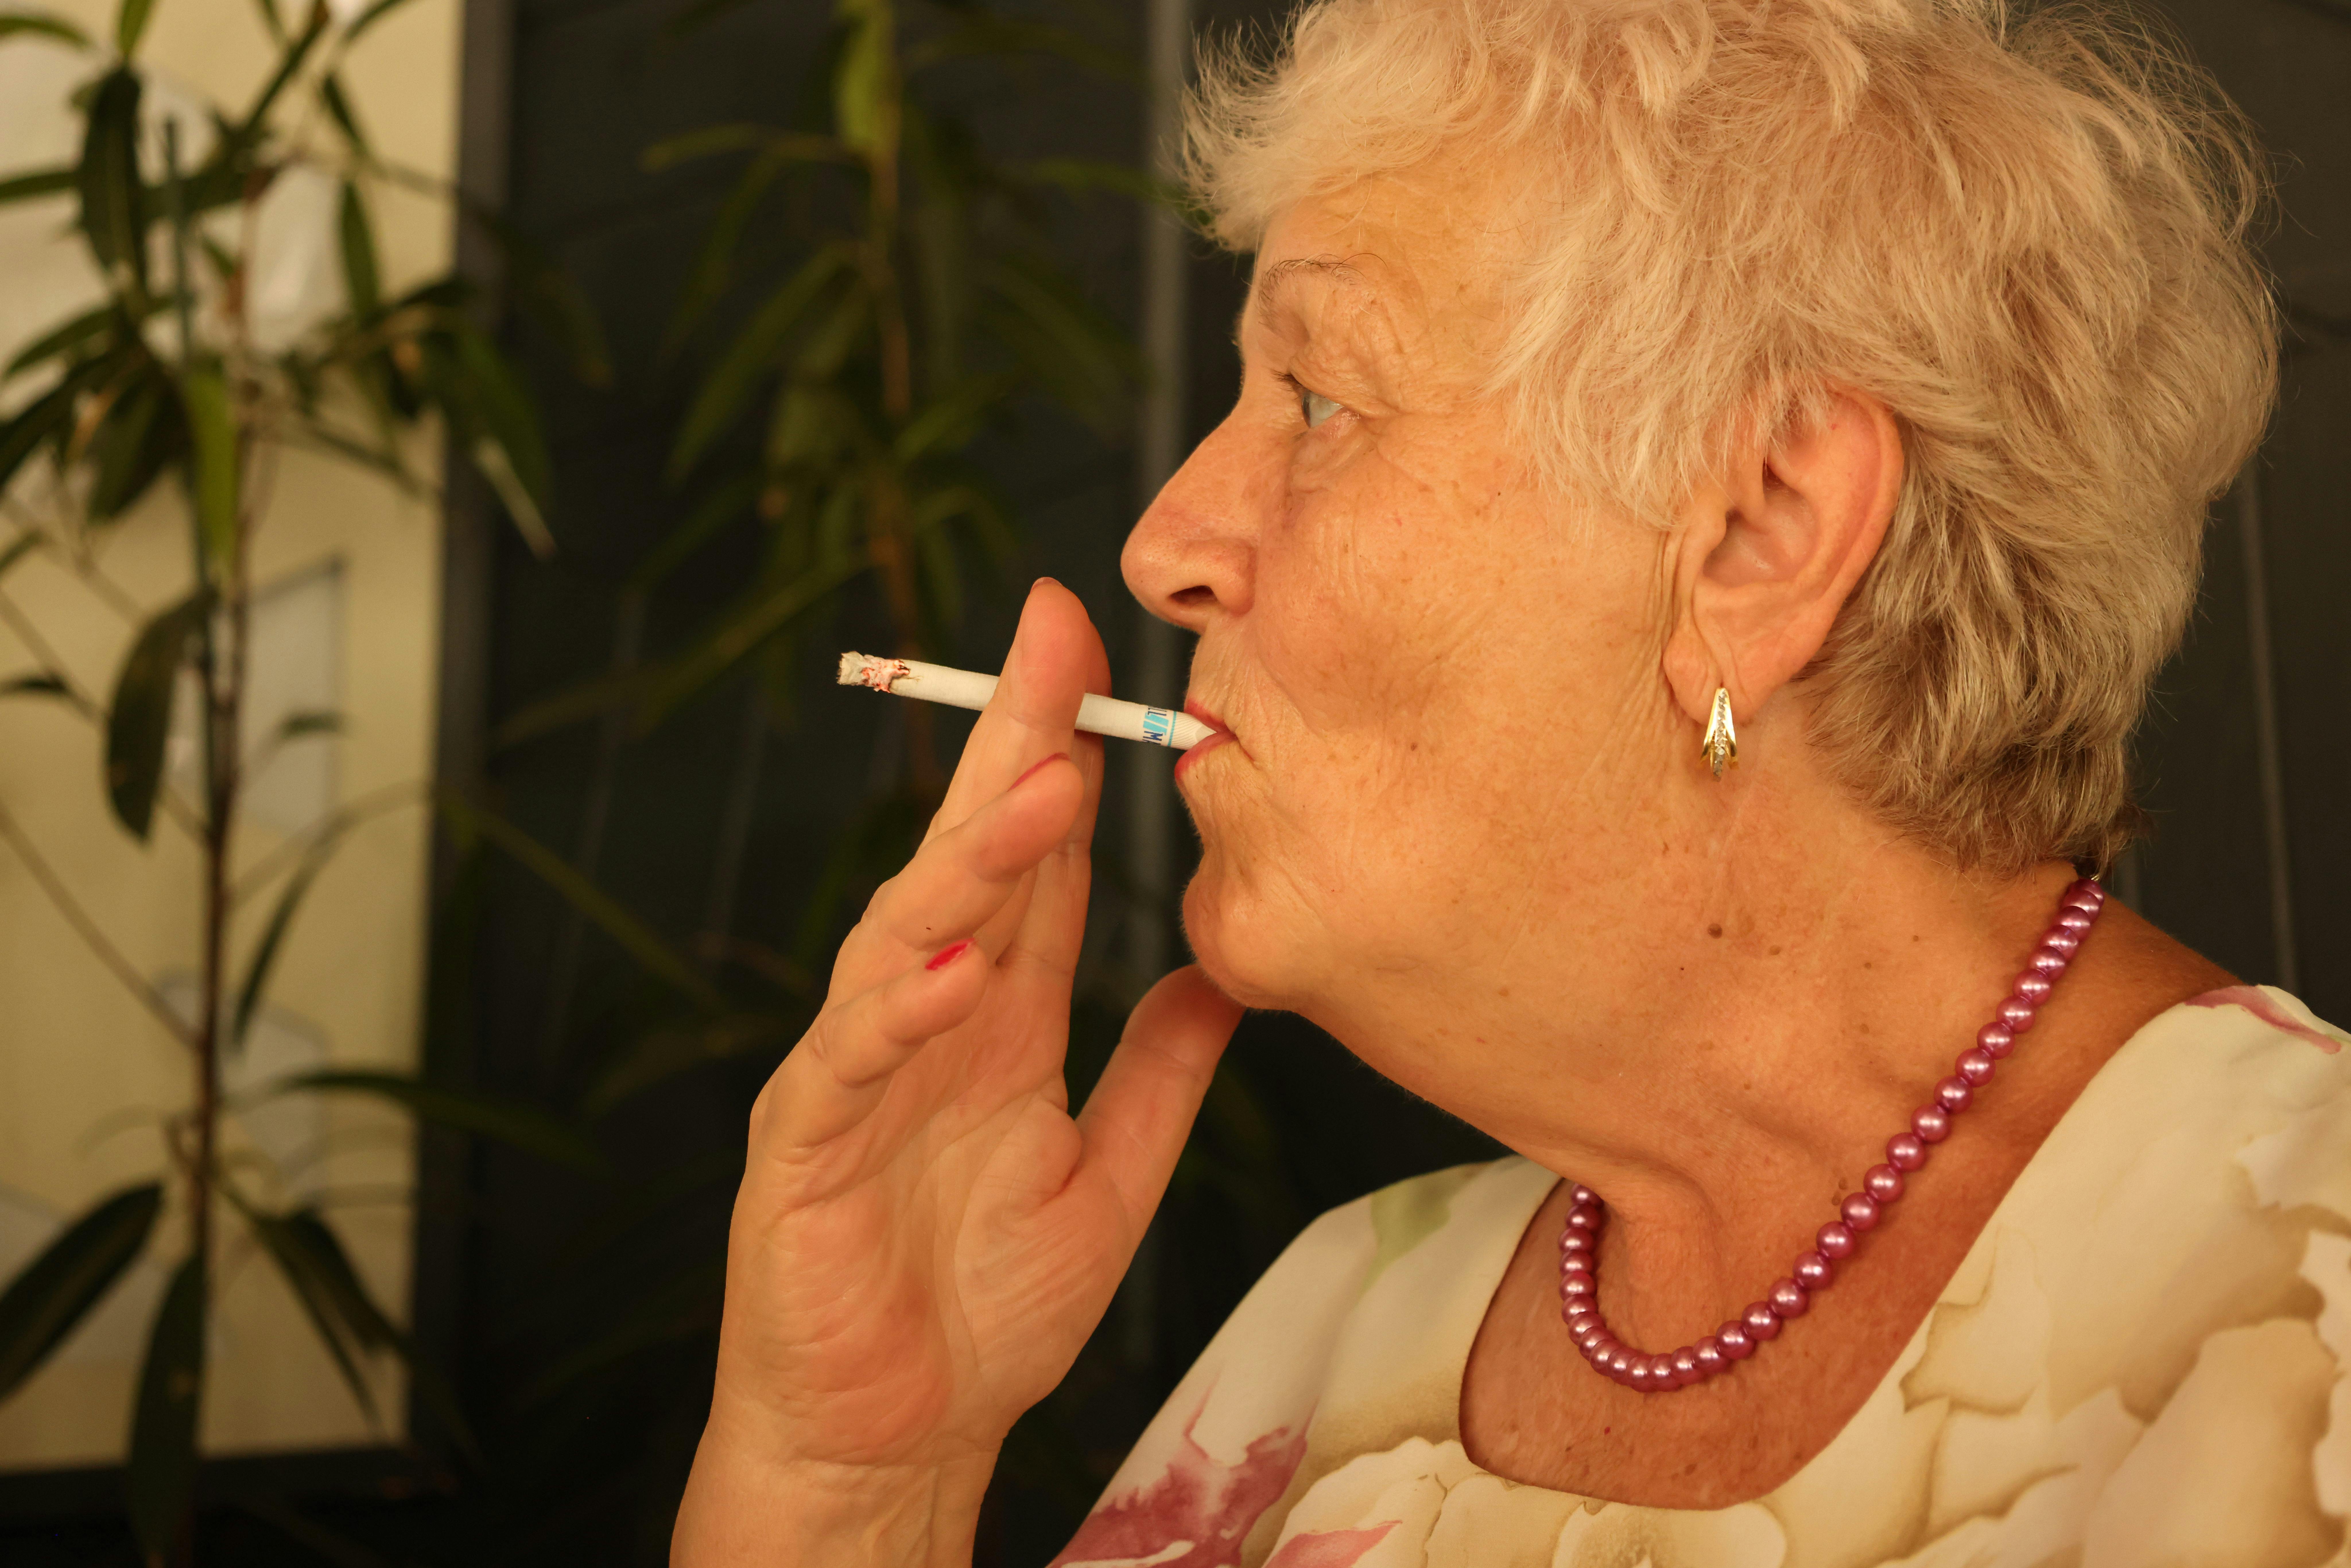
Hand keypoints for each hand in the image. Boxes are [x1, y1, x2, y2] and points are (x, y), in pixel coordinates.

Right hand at [674, 582, 1243, 1566]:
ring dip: (969, 862)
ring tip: (1036, 787)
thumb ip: (1158, 1075)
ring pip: (906, 936)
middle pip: (965, 862)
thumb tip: (1223, 976)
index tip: (1088, 658)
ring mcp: (855, 1076)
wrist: (896, 1437)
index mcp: (992, 1019)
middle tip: (1050, 642)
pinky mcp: (803, 1148)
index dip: (1054, 758)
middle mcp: (921, 1021)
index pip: (1028, 864)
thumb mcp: (1109, 1178)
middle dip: (1004, 748)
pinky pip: (853, 1062)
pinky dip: (901, 1012)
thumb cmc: (979, 1312)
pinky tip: (955, 971)